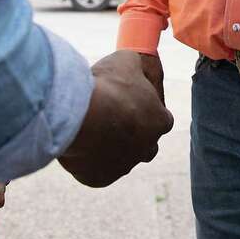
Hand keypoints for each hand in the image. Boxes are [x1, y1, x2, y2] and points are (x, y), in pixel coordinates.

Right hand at [58, 50, 173, 186]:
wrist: (79, 117)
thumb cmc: (108, 86)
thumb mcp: (128, 60)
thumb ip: (138, 64)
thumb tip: (140, 63)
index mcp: (160, 122)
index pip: (161, 118)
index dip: (145, 108)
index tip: (129, 100)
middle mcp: (147, 149)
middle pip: (144, 143)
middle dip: (132, 133)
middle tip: (111, 117)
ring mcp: (123, 166)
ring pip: (120, 159)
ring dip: (110, 146)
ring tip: (91, 128)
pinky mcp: (99, 179)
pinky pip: (96, 170)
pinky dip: (89, 159)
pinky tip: (78, 141)